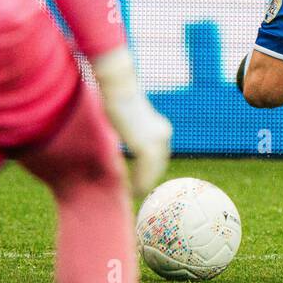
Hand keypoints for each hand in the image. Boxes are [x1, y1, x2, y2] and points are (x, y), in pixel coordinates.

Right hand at [92, 48, 171, 198]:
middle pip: (159, 165)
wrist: (119, 88)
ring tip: (136, 194)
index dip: (152, 171)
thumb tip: (128, 143)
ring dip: (145, 184)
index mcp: (162, 130)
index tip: (144, 182)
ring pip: (153, 170)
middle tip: (140, 192)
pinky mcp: (147, 145)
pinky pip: (145, 171)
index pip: (160, 156)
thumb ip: (133, 134)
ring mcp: (156, 141)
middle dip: (150, 179)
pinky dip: (140, 182)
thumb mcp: (129, 121)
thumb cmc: (119, 100)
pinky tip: (135, 190)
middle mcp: (163, 135)